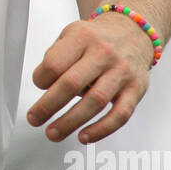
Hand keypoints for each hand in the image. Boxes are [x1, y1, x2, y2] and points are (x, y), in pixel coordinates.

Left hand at [25, 13, 152, 144]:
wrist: (133, 32)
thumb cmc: (97, 39)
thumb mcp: (72, 34)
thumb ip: (56, 58)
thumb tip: (45, 89)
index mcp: (82, 37)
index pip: (54, 63)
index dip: (40, 79)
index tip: (38, 86)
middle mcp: (104, 53)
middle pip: (71, 84)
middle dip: (48, 106)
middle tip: (35, 119)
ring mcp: (122, 72)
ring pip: (95, 102)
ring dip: (70, 122)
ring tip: (53, 133)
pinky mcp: (136, 89)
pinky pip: (120, 115)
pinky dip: (101, 130)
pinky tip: (84, 137)